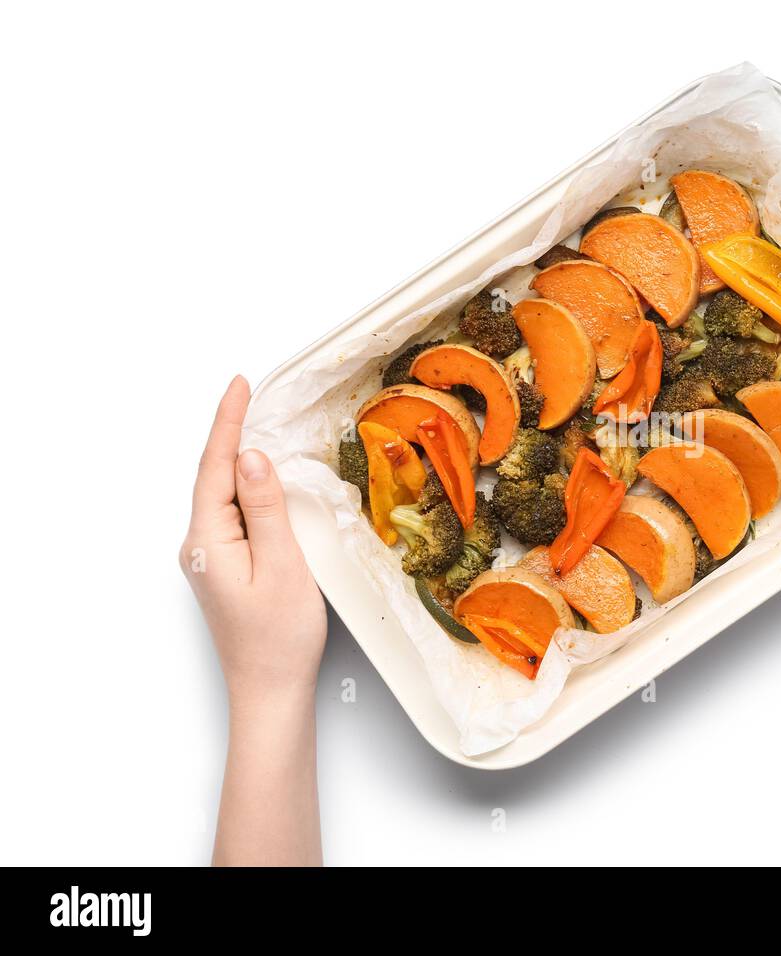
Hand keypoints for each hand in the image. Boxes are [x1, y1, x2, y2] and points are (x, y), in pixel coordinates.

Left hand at [180, 376, 325, 702]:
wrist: (270, 692)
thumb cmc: (279, 637)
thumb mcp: (282, 565)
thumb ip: (265, 508)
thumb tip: (252, 458)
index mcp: (208, 540)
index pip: (216, 467)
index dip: (228, 423)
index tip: (239, 385)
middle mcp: (201, 545)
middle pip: (216, 476)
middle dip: (232, 432)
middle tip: (251, 393)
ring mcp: (211, 558)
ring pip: (226, 496)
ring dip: (242, 460)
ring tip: (260, 424)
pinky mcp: (227, 568)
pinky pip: (236, 515)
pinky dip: (250, 489)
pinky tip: (265, 481)